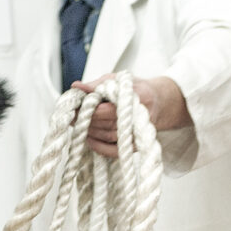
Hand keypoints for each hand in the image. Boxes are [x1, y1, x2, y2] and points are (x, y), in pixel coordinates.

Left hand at [73, 76, 187, 158]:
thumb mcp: (116, 80)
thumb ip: (96, 84)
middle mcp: (138, 116)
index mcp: (136, 97)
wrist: (157, 101)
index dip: (88, 109)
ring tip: (79, 125)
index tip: (74, 107)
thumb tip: (75, 86)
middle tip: (73, 117)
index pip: (107, 109)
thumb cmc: (133, 88)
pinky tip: (89, 139)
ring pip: (107, 136)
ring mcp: (138, 132)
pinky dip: (98, 147)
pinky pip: (114, 151)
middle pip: (105, 124)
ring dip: (90, 132)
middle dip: (86, 121)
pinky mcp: (135, 144)